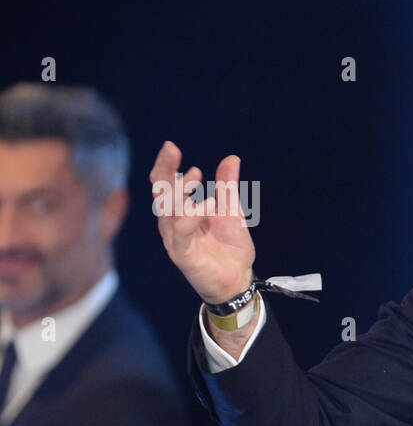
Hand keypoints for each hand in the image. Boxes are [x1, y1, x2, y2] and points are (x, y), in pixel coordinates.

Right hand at [151, 141, 255, 304]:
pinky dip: (191, 218)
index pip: (166, 185)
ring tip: (193, 175)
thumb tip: (231, 158)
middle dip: (164, 171)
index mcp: (180, 212)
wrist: (239, 279)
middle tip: (171, 150)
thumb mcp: (231, 211)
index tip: (170, 146)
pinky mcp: (183, 256)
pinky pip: (182, 234)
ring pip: (168, 212)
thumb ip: (227, 186)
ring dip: (178, 191)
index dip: (165, 165)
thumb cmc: (230, 247)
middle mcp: (172, 224)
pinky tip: (204, 205)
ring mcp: (175, 240)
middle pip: (161, 194)